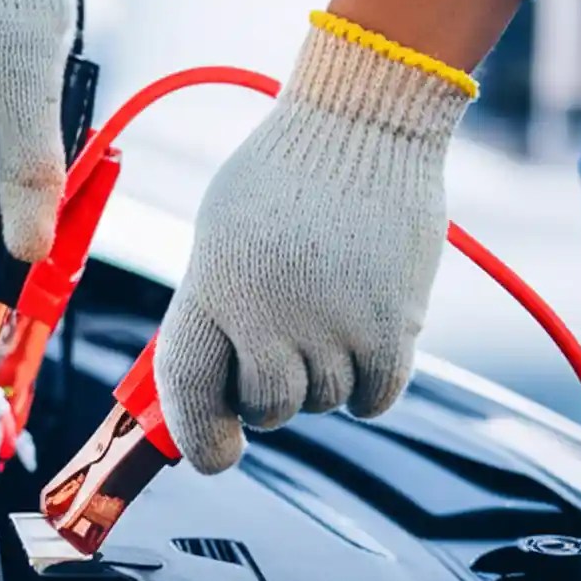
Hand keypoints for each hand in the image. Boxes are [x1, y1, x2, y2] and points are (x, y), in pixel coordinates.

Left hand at [154, 17, 473, 473]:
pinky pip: (375, 400)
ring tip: (327, 313)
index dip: (198, 436)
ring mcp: (330, 325)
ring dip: (324, 378)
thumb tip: (207, 387)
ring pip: (324, 403)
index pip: (189, 389)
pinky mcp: (392, 328)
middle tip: (283, 350)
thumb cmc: (280, 177)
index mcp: (211, 290)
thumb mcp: (218, 237)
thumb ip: (208, 310)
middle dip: (270, 396)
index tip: (215, 455)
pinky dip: (371, 384)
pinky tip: (365, 337)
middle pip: (267, 410)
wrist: (361, 125)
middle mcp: (265, 316)